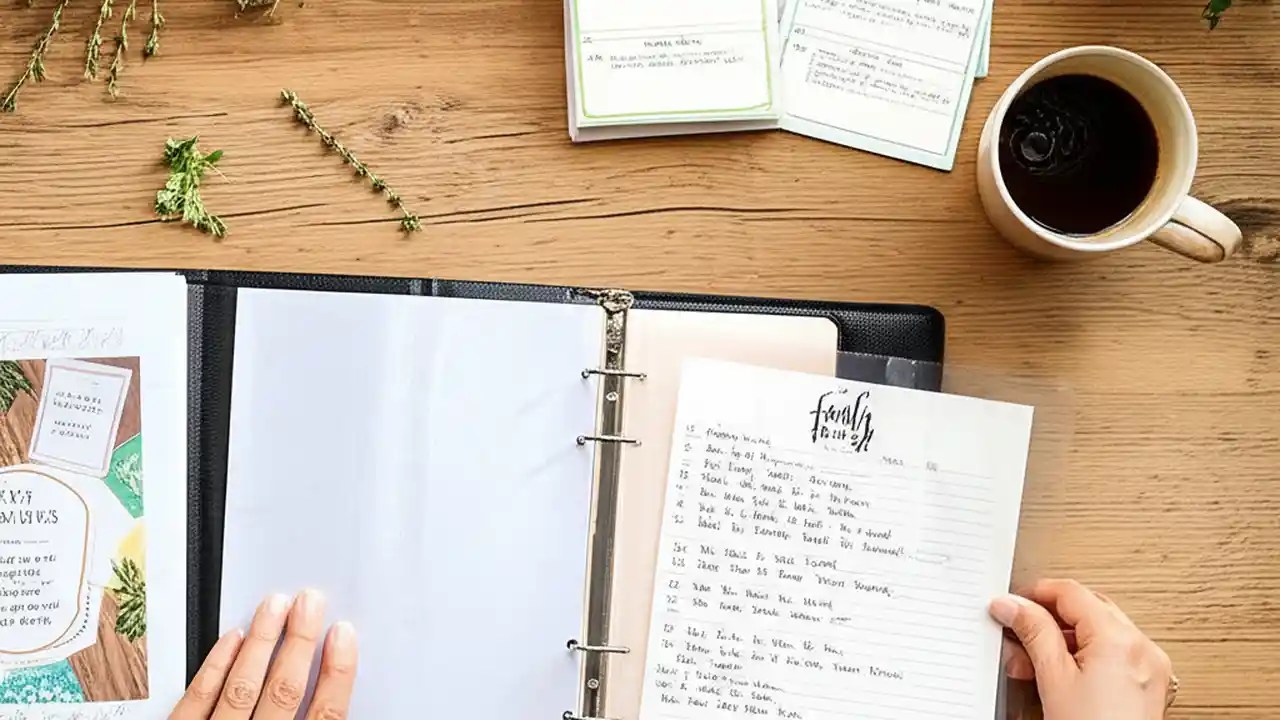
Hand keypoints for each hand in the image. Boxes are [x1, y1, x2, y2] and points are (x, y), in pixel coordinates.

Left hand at [171, 590, 357, 719]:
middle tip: (309, 603)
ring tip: (274, 606)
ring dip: (262, 641)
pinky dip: (216, 665)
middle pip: (284, 692)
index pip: (325, 715)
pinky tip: (232, 638)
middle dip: (300, 641)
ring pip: (242, 688)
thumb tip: (336, 686)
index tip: (343, 636)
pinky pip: (197, 699)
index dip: (338, 673)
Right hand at [990, 579, 1173, 719]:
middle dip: (1048, 618)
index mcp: (1119, 639)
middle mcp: (1141, 647)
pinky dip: (1084, 656)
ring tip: (1031, 661)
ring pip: (1099, 632)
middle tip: (1017, 630)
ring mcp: (1149, 666)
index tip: (1011, 604)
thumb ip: (1033, 633)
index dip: (1035, 594)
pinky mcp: (1148, 684)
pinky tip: (1059, 673)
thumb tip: (1014, 605)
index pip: (1072, 593)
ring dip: (1062, 639)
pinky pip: (1113, 654)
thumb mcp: (1053, 679)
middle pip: (1088, 608)